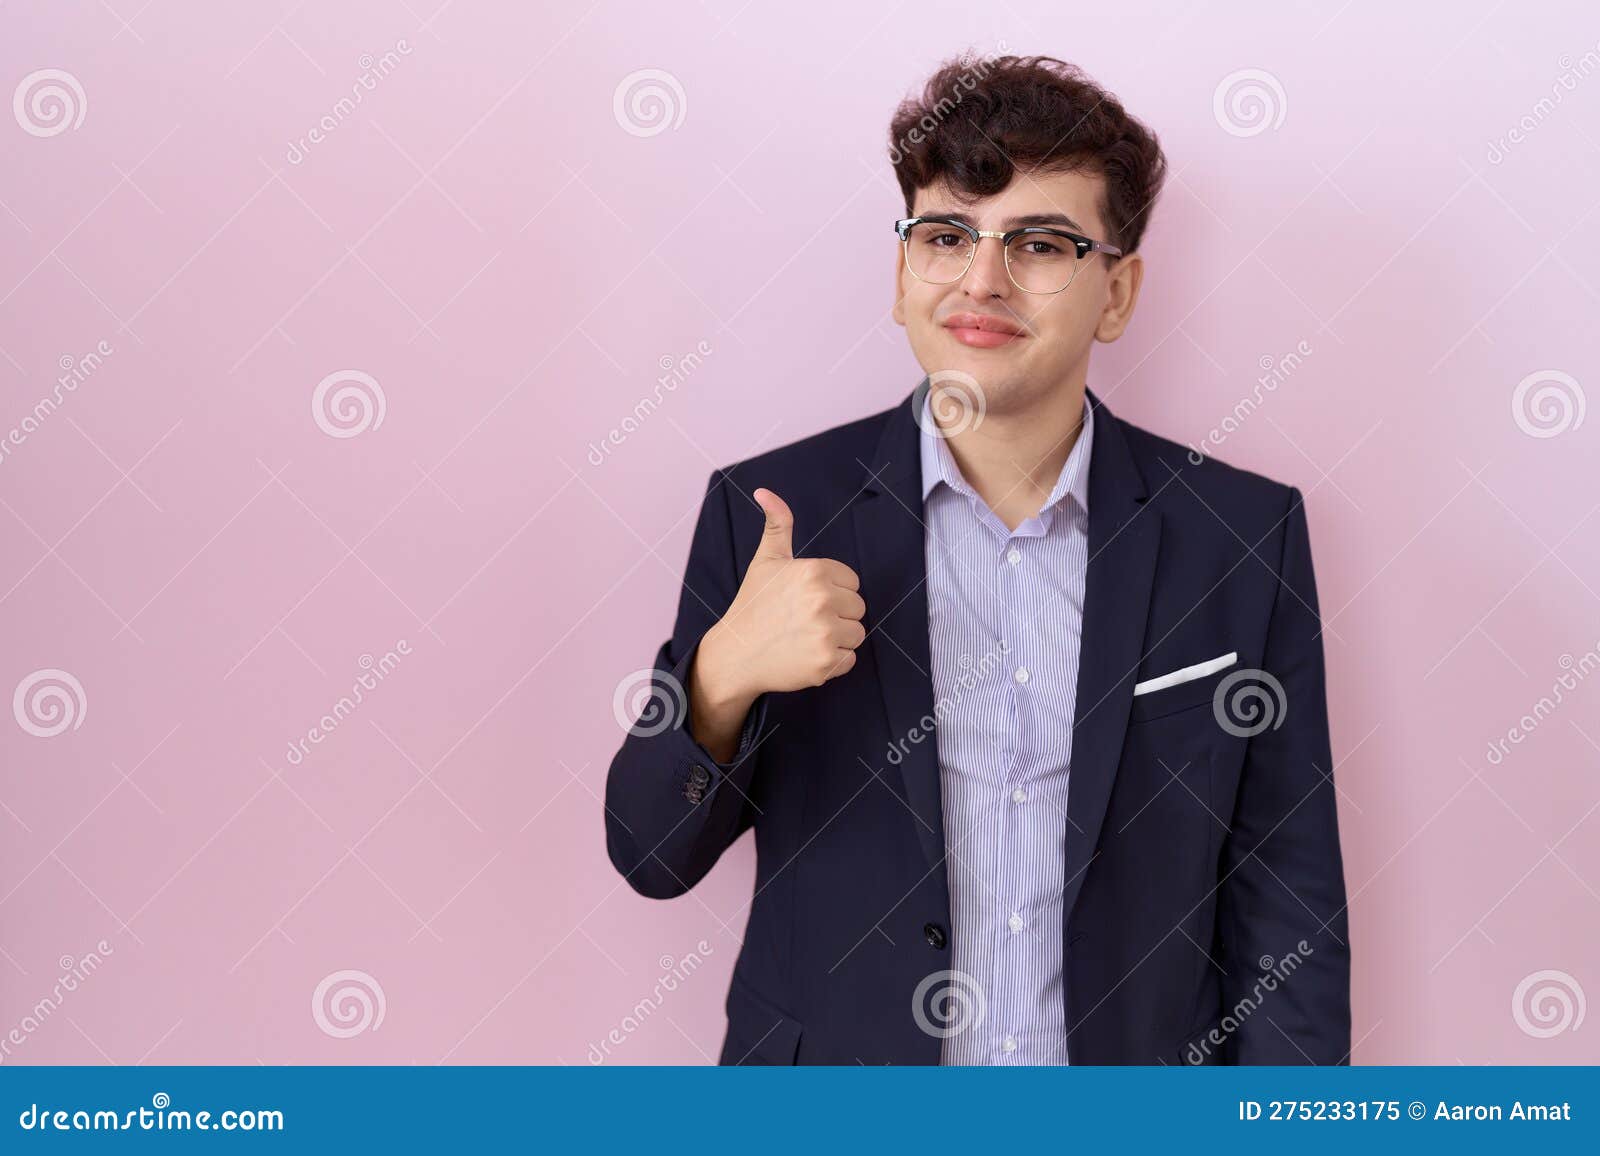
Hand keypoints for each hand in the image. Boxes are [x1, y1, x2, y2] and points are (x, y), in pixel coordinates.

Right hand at [688, 488, 865, 758]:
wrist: (735, 654)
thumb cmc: (753, 605)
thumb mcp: (766, 561)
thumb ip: (777, 524)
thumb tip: (764, 491)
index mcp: (814, 571)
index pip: (851, 582)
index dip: (831, 591)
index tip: (805, 600)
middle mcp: (822, 600)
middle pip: (858, 608)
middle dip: (836, 615)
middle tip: (804, 621)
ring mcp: (825, 633)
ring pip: (856, 634)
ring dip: (836, 638)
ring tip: (805, 638)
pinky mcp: (826, 663)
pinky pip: (850, 659)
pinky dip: (832, 661)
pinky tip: (806, 655)